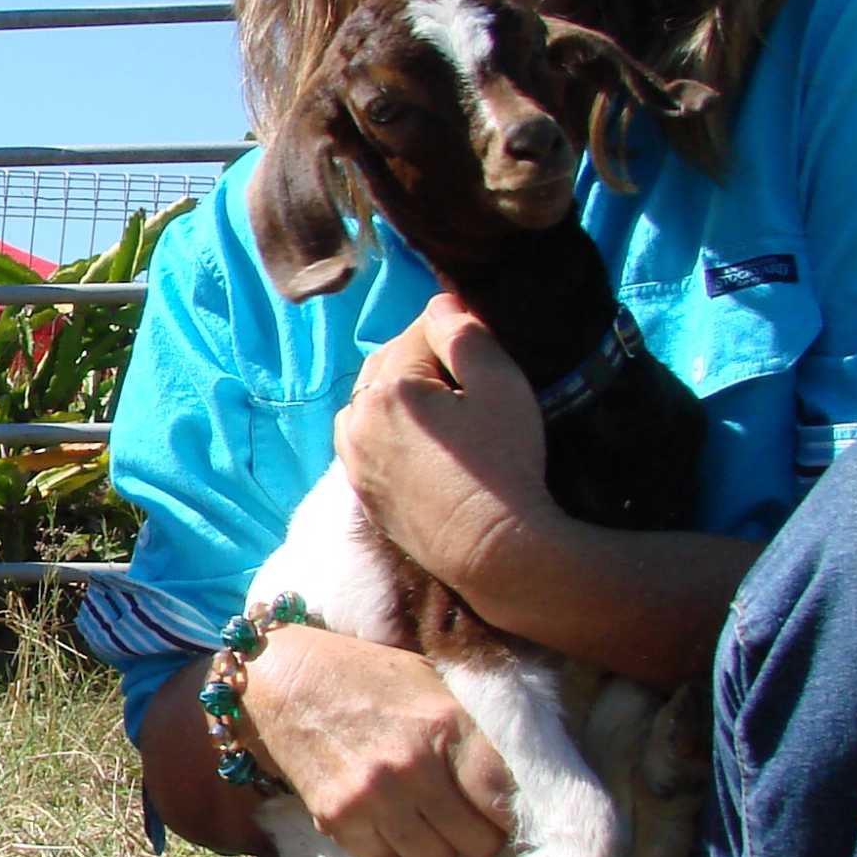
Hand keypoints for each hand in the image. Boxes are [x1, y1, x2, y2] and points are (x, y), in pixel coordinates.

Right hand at [247, 628, 516, 856]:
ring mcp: (373, 797)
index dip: (510, 809)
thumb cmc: (368, 676)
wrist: (283, 679)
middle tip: (462, 812)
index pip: (507, 801)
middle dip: (475, 832)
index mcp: (447, 725)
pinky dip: (390, 846)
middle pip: (478, 843)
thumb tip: (526, 779)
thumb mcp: (432, 683)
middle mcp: (413, 767)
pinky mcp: (338, 819)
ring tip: (423, 816)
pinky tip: (384, 815)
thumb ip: (475, 729)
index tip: (500, 806)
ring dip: (435, 844)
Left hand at [336, 294, 555, 597]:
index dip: (457, 332)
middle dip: (424, 362)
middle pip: (388, 365)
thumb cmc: (504, 465)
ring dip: (402, 396)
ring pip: (372, 403)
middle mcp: (355, 419)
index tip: (485, 345)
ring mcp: (352, 460)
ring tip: (448, 413)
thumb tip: (440, 305)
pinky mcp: (361, 492)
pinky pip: (369, 442)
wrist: (493, 551)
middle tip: (470, 381)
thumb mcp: (501, 385)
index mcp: (386, 388)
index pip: (418, 331)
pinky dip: (391, 432)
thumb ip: (465, 334)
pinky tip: (427, 445)